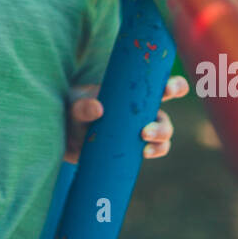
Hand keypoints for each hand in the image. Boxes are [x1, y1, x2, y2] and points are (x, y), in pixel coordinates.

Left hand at [64, 75, 188, 163]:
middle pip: (164, 117)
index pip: (159, 86)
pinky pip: (153, 150)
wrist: (64, 136)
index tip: (170, 89)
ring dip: (159, 140)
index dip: (173, 86)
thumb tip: (98, 108)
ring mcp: (138, 131)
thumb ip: (83, 106)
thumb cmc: (72, 110)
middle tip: (145, 131)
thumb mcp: (74, 105)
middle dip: (163, 125)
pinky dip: (154, 151)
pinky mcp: (132, 148)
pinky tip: (143, 153)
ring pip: (162, 136)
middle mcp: (141, 112)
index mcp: (132, 93)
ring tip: (142, 145)